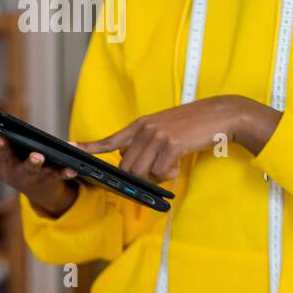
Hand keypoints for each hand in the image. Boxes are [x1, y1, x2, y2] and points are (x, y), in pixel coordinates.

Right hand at [0, 116, 78, 216]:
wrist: (38, 190)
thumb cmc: (11, 163)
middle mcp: (9, 169)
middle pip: (3, 157)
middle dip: (0, 148)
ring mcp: (29, 175)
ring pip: (30, 169)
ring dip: (33, 162)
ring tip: (37, 156)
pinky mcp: (49, 178)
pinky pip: (58, 174)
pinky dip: (65, 171)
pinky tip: (72, 167)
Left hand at [75, 95, 255, 182]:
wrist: (221, 114)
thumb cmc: (194, 124)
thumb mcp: (164, 129)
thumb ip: (144, 143)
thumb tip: (128, 159)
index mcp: (141, 125)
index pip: (110, 139)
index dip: (90, 146)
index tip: (71, 149)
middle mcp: (145, 129)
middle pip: (127, 167)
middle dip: (139, 178)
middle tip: (160, 172)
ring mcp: (157, 135)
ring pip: (142, 172)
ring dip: (157, 177)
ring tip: (173, 165)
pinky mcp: (171, 144)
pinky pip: (160, 172)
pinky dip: (170, 174)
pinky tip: (180, 163)